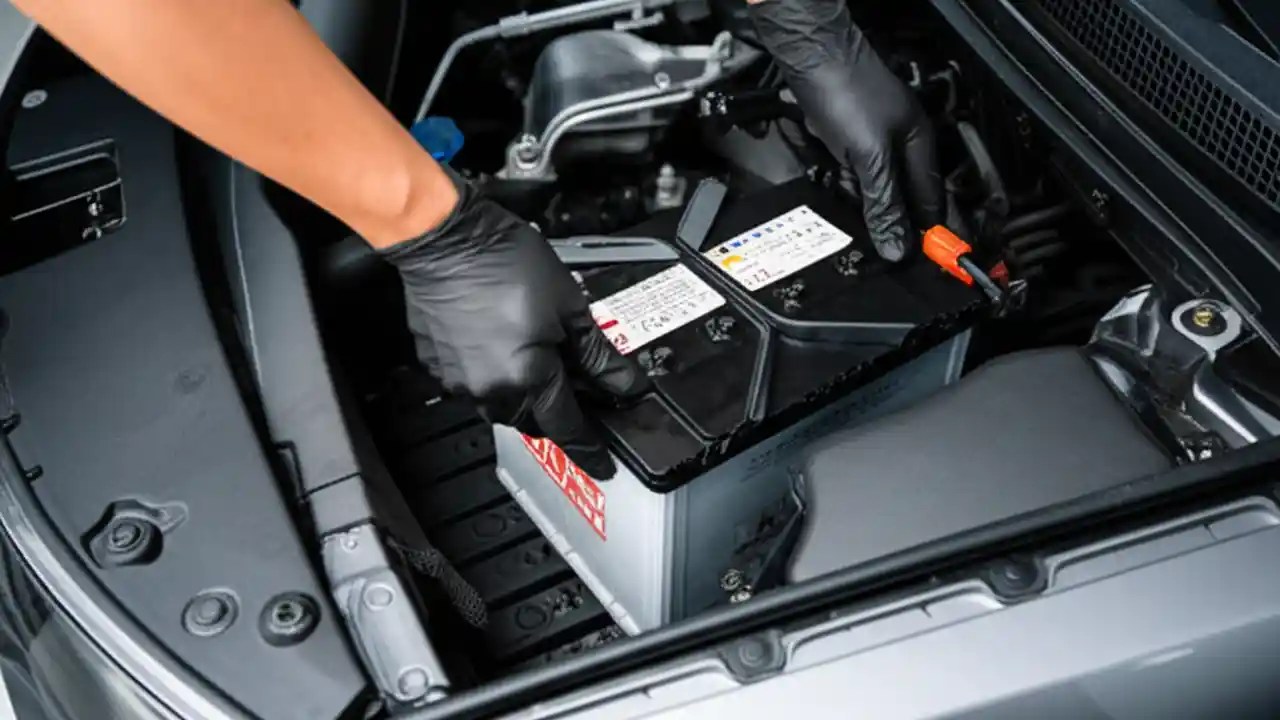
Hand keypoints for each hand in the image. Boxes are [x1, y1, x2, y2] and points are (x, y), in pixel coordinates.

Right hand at [380, 169, 645, 478]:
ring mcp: (459, 381)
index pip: (567, 428)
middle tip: (578, 399)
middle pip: (533, 422)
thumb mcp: (570, 306)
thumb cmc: (506, 261)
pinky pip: (474, 386)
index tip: (604, 462)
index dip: (590, 447)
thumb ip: (600, 356)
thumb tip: (626, 385)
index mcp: (528, 378)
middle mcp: (490, 390)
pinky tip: (505, 348)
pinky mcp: (439, 365)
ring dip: (525, 398)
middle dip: (557, 416)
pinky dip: (495, 377)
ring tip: (542, 368)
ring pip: (501, 407)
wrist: (446, 236)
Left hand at [749, 0, 942, 260]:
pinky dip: (846, 190)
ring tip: (865, 227)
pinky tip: (840, 196)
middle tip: (892, 253)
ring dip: (868, 209)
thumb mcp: (868, 156)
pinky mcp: (847, 140)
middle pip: (903, 200)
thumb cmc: (845, 89)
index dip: (932, 233)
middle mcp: (900, 145)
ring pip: (875, 191)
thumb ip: (883, 202)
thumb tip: (897, 244)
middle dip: (896, 224)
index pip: (933, 202)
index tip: (933, 262)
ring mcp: (873, 142)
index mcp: (918, 146)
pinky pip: (852, 178)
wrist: (808, 56)